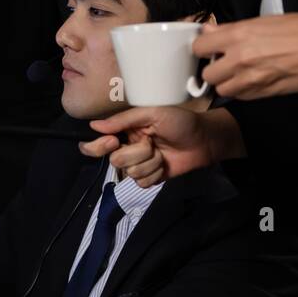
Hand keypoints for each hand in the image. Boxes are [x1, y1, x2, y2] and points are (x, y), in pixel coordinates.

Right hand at [80, 106, 240, 187]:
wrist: (204, 140)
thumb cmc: (180, 121)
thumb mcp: (152, 113)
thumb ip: (123, 119)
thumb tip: (93, 125)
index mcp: (123, 131)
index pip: (96, 145)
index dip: (99, 147)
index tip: (114, 141)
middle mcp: (126, 149)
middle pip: (115, 161)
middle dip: (137, 153)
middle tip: (151, 143)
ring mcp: (137, 165)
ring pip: (131, 173)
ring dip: (151, 162)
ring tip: (162, 153)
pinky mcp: (149, 178)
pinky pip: (142, 183)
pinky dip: (156, 173)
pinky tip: (164, 165)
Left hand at [193, 12, 297, 99]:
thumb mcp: (264, 20)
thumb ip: (233, 29)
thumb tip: (211, 31)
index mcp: (239, 35)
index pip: (199, 47)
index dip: (203, 49)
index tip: (210, 49)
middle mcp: (240, 58)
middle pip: (207, 75)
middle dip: (214, 69)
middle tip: (225, 63)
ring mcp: (252, 78)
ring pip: (222, 90)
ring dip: (227, 83)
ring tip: (240, 73)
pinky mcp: (264, 93)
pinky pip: (241, 97)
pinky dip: (243, 91)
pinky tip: (254, 80)